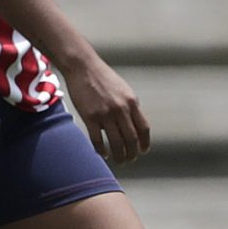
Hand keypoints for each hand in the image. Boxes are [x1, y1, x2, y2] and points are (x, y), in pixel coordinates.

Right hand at [60, 51, 150, 165]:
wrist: (83, 67)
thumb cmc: (102, 77)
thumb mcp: (123, 90)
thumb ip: (129, 106)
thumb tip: (134, 124)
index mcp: (132, 102)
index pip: (143, 129)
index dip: (144, 143)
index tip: (143, 151)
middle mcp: (121, 109)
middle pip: (131, 138)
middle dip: (132, 153)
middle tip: (130, 160)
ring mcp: (105, 114)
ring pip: (116, 142)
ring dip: (119, 155)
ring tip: (119, 161)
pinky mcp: (89, 116)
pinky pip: (97, 139)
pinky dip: (101, 149)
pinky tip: (103, 154)